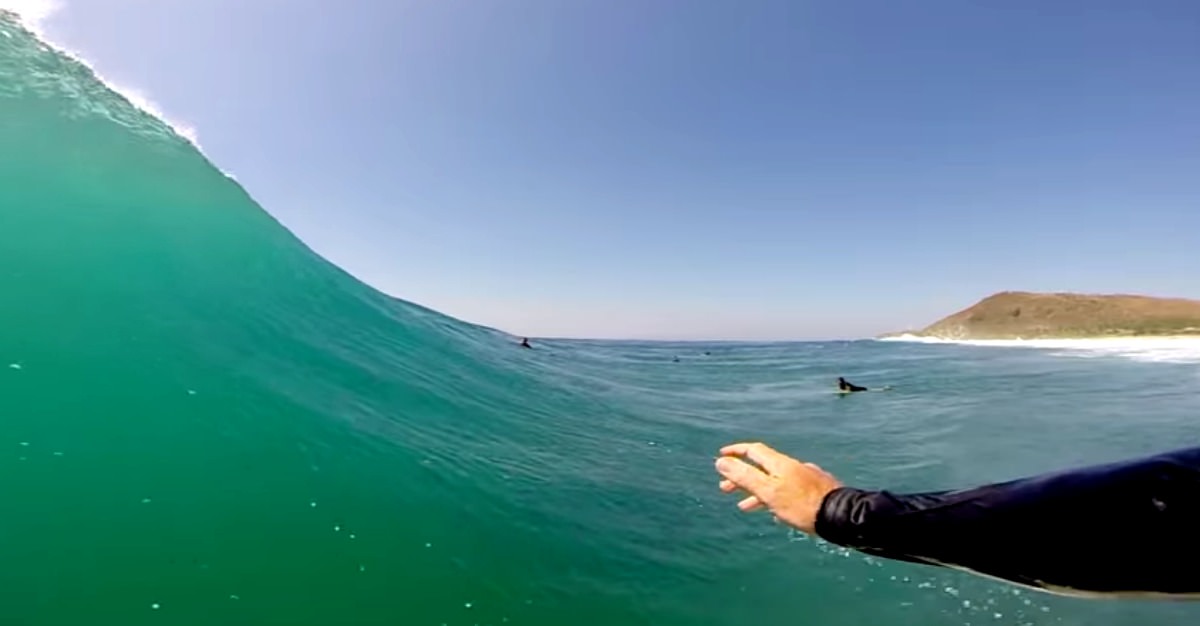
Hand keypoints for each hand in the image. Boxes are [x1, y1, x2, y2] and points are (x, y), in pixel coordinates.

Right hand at [716, 442, 842, 533]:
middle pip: (762, 468)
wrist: (840, 516)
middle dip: (742, 477)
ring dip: (756, 492)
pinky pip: (787, 492)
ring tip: (744, 506)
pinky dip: (774, 499)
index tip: (721, 457)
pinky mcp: (814, 492)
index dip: (736, 452)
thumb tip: (721, 462)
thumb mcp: (768, 491)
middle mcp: (792, 467)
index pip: (753, 450)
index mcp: (779, 464)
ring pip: (774, 482)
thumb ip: (744, 477)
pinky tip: (774, 514)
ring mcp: (804, 479)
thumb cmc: (801, 504)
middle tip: (725, 488)